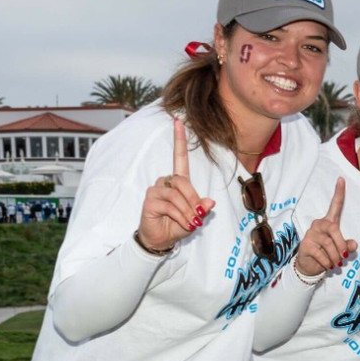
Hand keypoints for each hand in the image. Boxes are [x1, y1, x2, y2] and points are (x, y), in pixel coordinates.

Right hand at [137, 124, 211, 251]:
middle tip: (197, 216)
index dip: (179, 140)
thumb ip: (202, 208)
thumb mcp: (195, 217)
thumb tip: (210, 202)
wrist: (160, 239)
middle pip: (183, 181)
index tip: (178, 121)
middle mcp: (166, 182)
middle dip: (193, 200)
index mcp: (178, 181)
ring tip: (190, 222)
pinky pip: (169, 205)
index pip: (179, 157)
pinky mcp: (149, 200)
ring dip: (187, 211)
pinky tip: (181, 223)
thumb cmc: (177, 225)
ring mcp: (156, 189)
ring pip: (177, 194)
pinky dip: (179, 216)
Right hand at [294, 178, 355, 277]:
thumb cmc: (327, 255)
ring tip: (337, 264)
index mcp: (329, 222)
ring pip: (328, 243)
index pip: (335, 205)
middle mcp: (319, 224)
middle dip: (341, 245)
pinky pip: (320, 253)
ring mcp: (311, 233)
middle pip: (334, 229)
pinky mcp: (305, 244)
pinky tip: (328, 266)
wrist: (309, 267)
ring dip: (335, 256)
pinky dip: (328, 262)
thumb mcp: (340, 250)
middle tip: (344, 257)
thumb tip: (353, 244)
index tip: (341, 179)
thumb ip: (348, 246)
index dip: (339, 193)